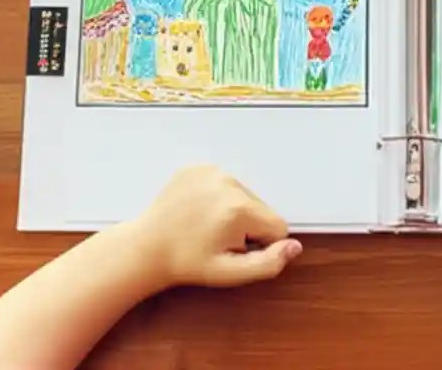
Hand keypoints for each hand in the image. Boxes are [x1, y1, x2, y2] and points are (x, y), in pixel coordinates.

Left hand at [130, 165, 302, 287]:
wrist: (146, 248)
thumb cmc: (186, 263)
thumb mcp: (229, 273)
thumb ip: (268, 263)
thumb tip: (295, 246)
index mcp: (239, 209)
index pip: (278, 226)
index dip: (260, 244)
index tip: (235, 250)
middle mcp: (229, 183)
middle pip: (263, 209)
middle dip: (248, 227)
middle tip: (218, 240)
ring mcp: (212, 172)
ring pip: (246, 196)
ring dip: (234, 212)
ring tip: (207, 227)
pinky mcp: (199, 168)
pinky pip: (226, 184)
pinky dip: (218, 198)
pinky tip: (199, 212)